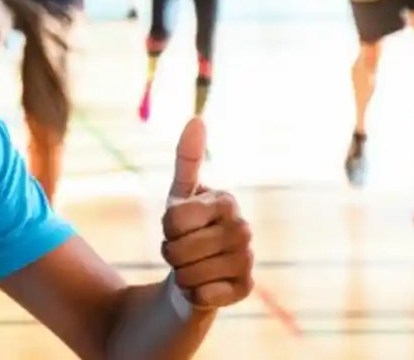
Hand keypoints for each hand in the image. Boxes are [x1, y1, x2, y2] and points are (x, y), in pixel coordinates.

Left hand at [160, 117, 253, 310]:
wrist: (198, 270)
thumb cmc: (188, 228)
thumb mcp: (181, 194)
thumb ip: (188, 157)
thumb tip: (196, 119)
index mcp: (226, 201)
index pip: (174, 219)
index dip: (167, 227)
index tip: (177, 227)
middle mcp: (243, 228)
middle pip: (179, 248)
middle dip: (171, 253)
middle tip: (182, 250)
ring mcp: (247, 260)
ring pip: (188, 274)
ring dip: (180, 274)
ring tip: (192, 267)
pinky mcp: (244, 289)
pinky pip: (203, 295)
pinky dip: (193, 293)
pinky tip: (204, 287)